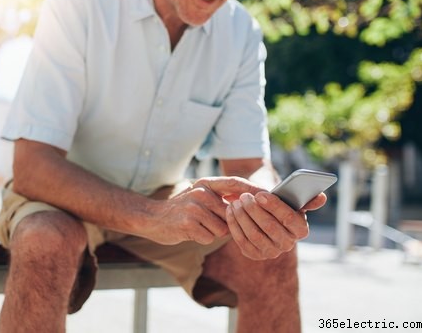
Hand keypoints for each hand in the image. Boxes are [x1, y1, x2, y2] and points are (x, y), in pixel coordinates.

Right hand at [143, 177, 263, 245]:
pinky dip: (202, 238)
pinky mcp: (188, 223)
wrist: (151, 218)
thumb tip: (252, 206)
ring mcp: (194, 207)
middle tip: (207, 222)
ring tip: (197, 226)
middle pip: (231, 214)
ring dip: (213, 232)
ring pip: (222, 228)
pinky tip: (189, 232)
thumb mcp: (200, 198)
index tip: (269, 195)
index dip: (253, 189)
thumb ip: (221, 199)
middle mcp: (201, 192)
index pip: (236, 183)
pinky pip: (209, 237)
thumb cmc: (181, 211)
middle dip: (225, 223)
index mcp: (206, 184)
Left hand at [226, 191, 326, 259]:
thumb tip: (322, 197)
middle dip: (254, 210)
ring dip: (242, 217)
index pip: (290, 218)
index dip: (274, 206)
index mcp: (301, 230)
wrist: (263, 214)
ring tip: (235, 202)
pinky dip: (234, 224)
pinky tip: (230, 211)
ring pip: (254, 234)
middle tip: (243, 196)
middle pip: (269, 226)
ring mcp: (270, 252)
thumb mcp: (291, 199)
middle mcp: (288, 244)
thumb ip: (306, 199)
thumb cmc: (278, 203)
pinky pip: (241, 240)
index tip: (260, 194)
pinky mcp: (254, 254)